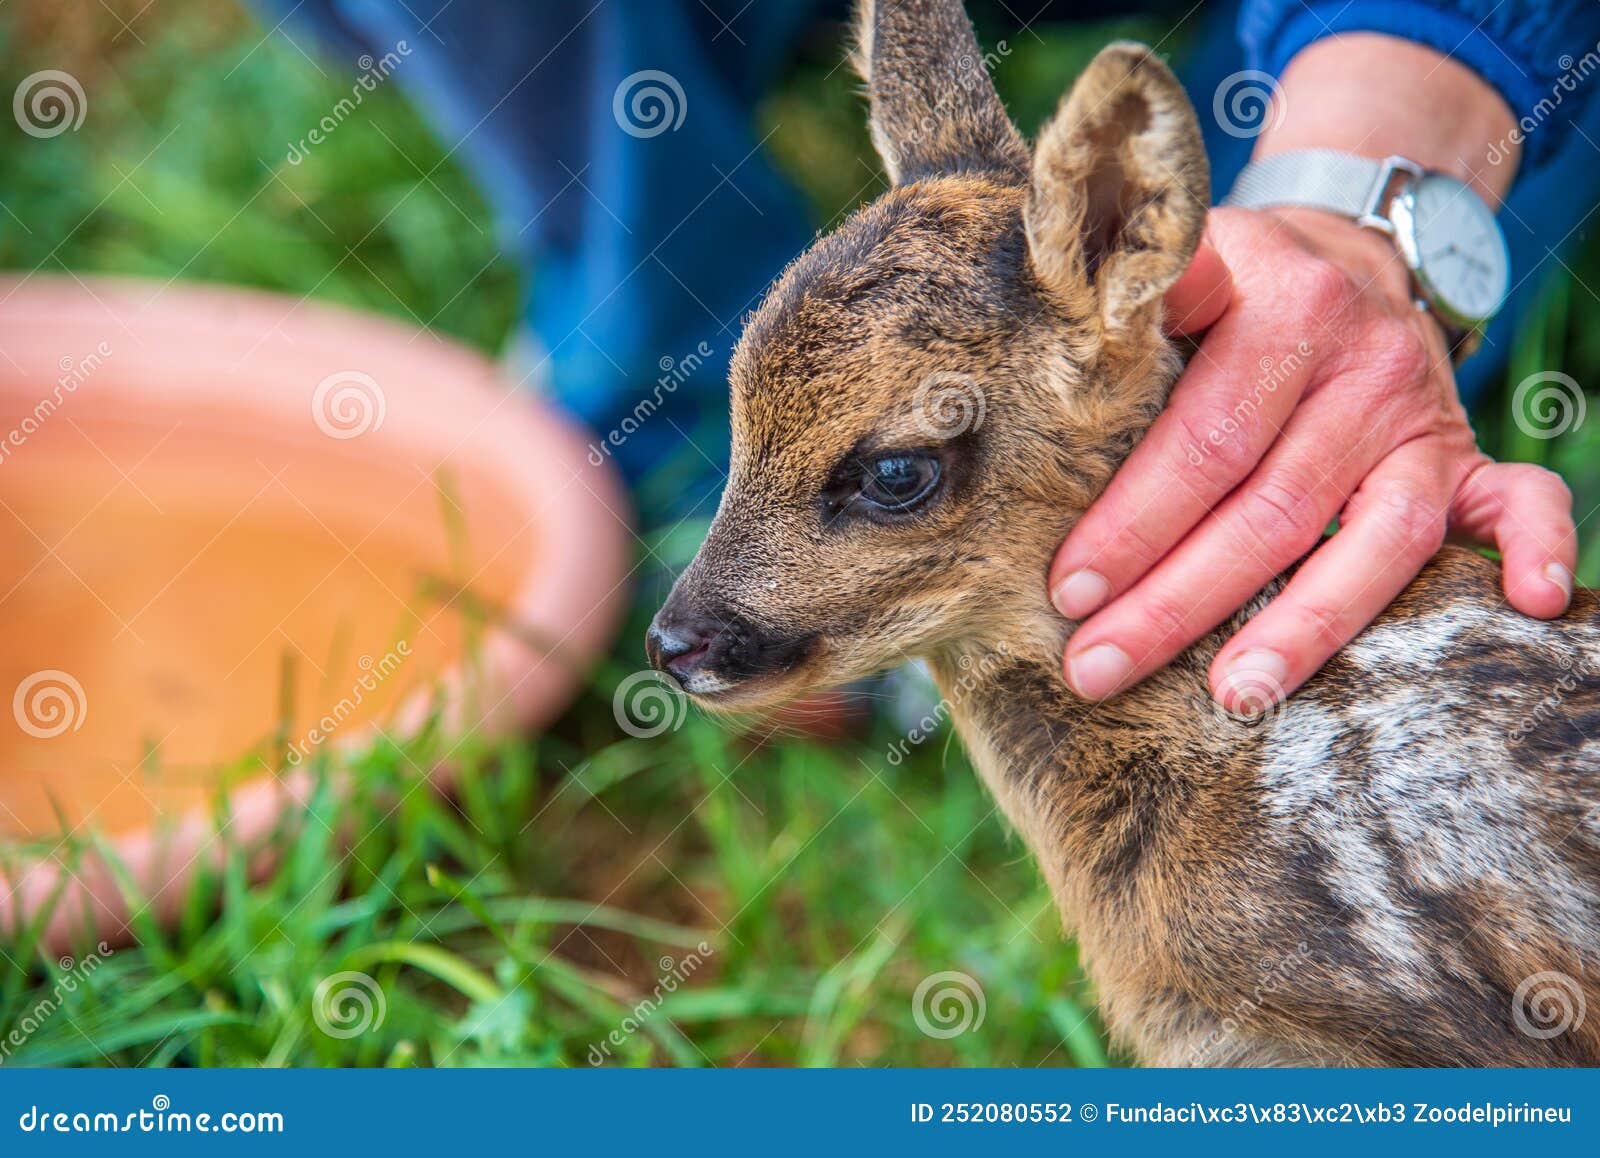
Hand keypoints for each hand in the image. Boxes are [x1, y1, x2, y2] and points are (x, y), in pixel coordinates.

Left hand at [1048, 204, 1577, 712]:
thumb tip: (1092, 314)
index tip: (1069, 592)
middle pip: (1273, 508)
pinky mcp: (1467, 457)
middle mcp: (1366, 366)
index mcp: (1286, 309)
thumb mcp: (1184, 260)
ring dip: (1305, 627)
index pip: (1205, 438)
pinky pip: (1524, 500)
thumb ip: (1146, 291)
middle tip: (1099, 667)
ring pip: (1376, 539)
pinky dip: (1536, 548)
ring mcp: (1423, 419)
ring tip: (1235, 697)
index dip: (1133, 521)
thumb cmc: (1231, 285)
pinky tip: (1524, 606)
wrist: (1339, 258)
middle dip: (1177, 602)